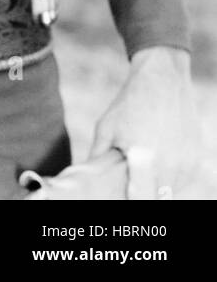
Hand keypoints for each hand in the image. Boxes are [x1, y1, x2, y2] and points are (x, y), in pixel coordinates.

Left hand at [90, 46, 197, 198]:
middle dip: (142, 194)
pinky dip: (170, 178)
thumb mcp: (106, 128)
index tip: (121, 195)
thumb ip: (97, 156)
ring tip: (142, 170)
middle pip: (157, 198)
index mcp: (144, 158)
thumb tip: (85, 175)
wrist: (162, 81)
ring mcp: (186, 163)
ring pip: (171, 191)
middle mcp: (170, 164)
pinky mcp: (196, 159)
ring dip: (158, 187)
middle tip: (129, 183)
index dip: (130, 200)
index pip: (141, 199)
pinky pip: (182, 180)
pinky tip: (156, 164)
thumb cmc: (129, 105)